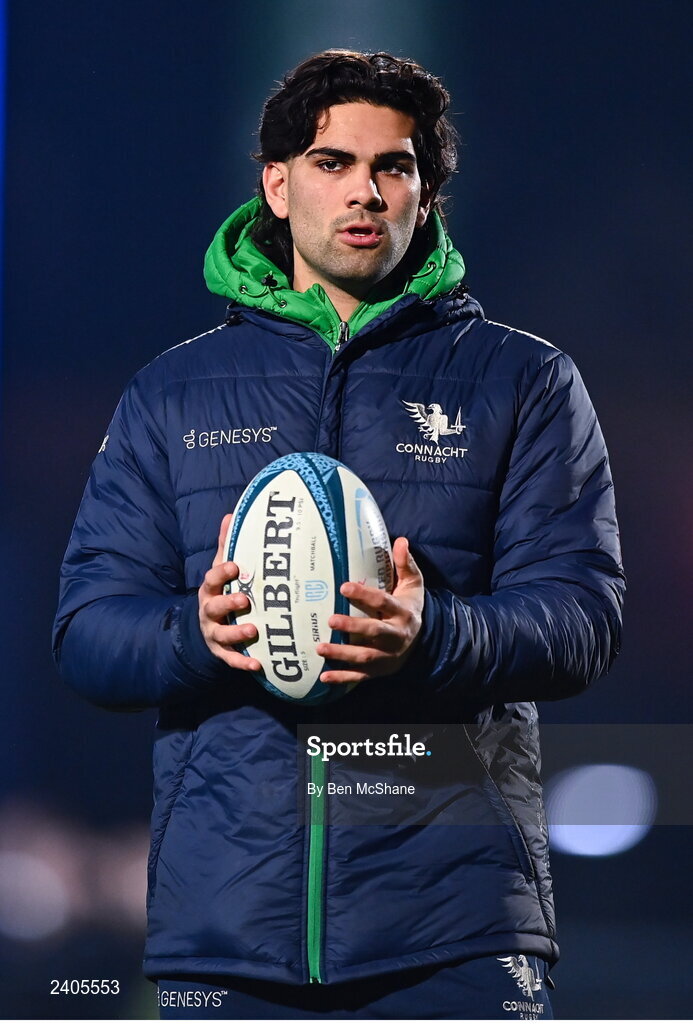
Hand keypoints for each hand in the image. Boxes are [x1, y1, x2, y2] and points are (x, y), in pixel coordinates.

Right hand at [197, 513, 261, 671]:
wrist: (203, 626)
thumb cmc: (220, 592)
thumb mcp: (220, 569)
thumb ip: (225, 546)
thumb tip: (230, 514)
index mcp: (211, 589)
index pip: (212, 579)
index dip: (221, 573)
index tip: (235, 566)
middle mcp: (209, 611)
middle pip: (214, 607)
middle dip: (229, 604)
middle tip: (245, 601)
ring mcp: (213, 633)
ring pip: (222, 635)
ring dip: (237, 633)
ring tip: (253, 630)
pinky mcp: (220, 652)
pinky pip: (230, 659)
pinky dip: (242, 662)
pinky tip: (258, 665)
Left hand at [316, 537, 423, 684]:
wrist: (423, 641)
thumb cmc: (409, 606)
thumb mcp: (412, 585)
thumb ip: (405, 564)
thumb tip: (400, 540)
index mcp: (403, 612)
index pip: (384, 602)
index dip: (365, 595)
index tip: (344, 587)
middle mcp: (396, 636)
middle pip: (375, 632)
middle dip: (353, 627)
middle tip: (331, 620)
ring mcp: (387, 656)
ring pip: (365, 657)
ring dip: (342, 654)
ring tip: (319, 647)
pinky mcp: (379, 671)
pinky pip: (360, 676)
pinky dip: (342, 678)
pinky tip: (323, 677)